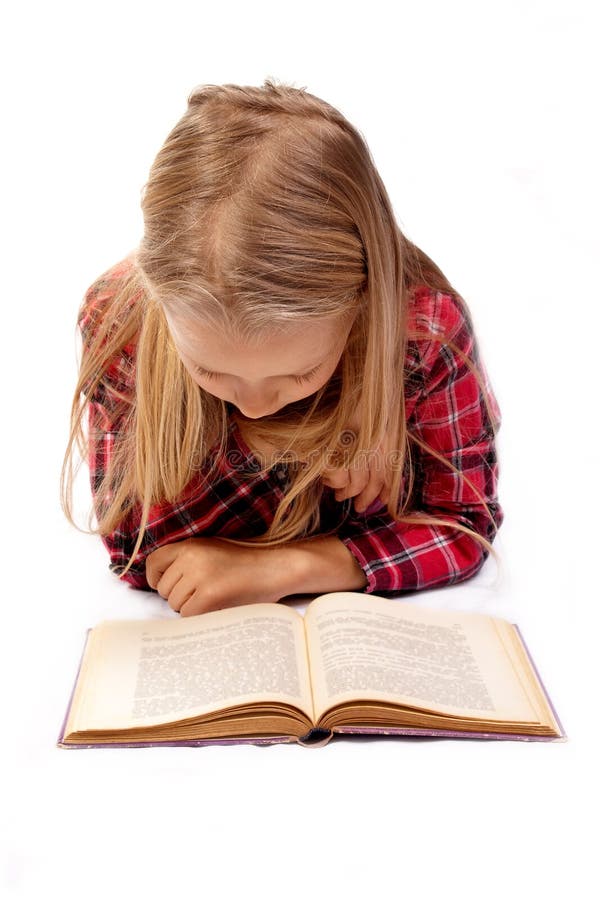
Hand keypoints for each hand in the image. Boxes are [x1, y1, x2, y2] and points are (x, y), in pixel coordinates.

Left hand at [145, 537, 290, 616]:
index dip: (156, 578)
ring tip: (213, 598)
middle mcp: (191, 558)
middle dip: (178, 596)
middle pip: (164, 589)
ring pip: (175, 604)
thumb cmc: (245, 562)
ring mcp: (200, 576)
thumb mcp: (212, 550)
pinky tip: (217, 607)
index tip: (165, 586)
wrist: (276, 567)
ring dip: (190, 607)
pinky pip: (188, 614)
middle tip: (202, 593)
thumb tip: (158, 580)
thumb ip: (186, 559)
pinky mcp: (210, 595)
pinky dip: (200, 616)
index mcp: (190, 545)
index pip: (154, 562)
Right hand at [321, 422, 392, 513]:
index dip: (389, 487)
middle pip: (377, 477)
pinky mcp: (333, 452)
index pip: (390, 464)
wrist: (296, 415)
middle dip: (368, 497)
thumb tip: (381, 486)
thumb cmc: (324, 425)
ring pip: (358, 482)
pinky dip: (332, 483)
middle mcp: (368, 435)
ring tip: (339, 496)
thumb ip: (369, 452)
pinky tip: (324, 479)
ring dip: (347, 493)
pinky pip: (340, 480)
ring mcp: (351, 443)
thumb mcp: (353, 433)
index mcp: (377, 429)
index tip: (384, 499)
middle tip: (359, 507)